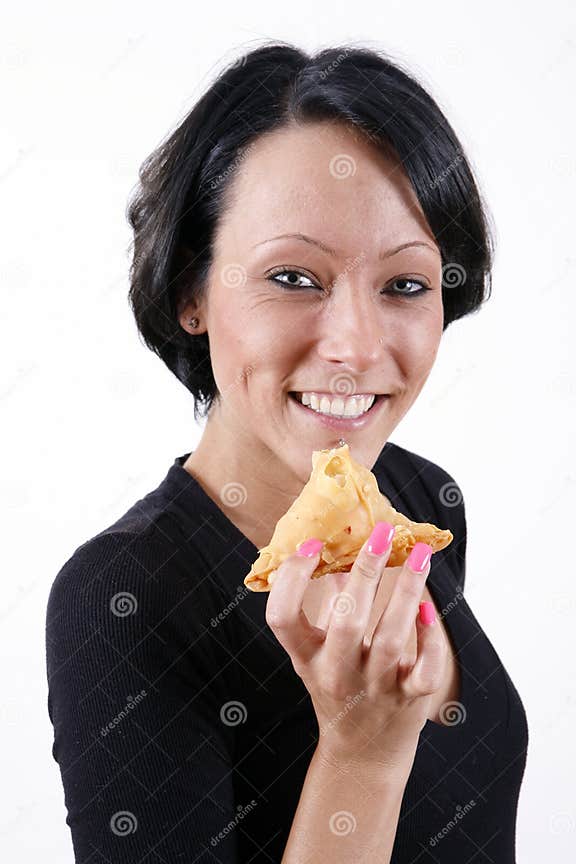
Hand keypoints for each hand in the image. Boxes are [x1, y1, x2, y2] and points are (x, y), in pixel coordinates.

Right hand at [265, 525, 445, 778]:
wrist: (362, 752)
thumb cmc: (338, 686)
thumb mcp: (318, 652)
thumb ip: (324, 604)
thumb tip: (338, 544)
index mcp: (305, 657)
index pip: (282, 618)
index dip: (292, 579)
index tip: (312, 544)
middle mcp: (335, 673)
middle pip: (346, 620)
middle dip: (366, 572)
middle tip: (383, 533)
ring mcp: (373, 689)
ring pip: (390, 638)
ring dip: (407, 592)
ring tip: (420, 555)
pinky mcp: (407, 700)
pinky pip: (424, 671)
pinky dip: (431, 640)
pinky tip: (431, 609)